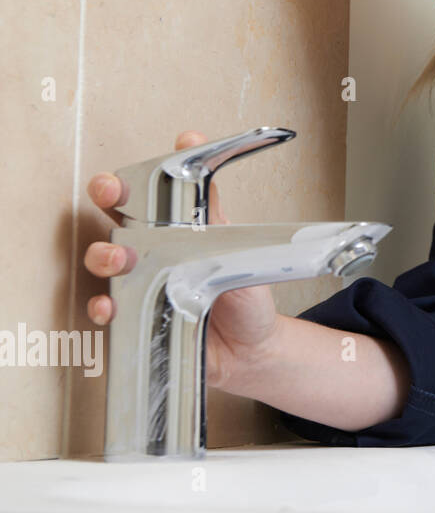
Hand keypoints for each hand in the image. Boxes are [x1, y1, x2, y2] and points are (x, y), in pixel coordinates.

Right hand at [83, 130, 281, 389]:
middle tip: (110, 192)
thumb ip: (216, 211)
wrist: (253, 349)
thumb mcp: (235, 247)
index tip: (132, 166)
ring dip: (105, 254)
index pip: (146, 195)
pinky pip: (110, 311)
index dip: (133, 178)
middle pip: (116, 217)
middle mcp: (151, 254)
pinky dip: (104, 307)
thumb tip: (204, 163)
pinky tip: (110, 305)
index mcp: (174, 230)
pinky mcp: (137, 321)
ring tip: (119, 258)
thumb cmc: (243, 295)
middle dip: (107, 199)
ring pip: (106, 262)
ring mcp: (140, 286)